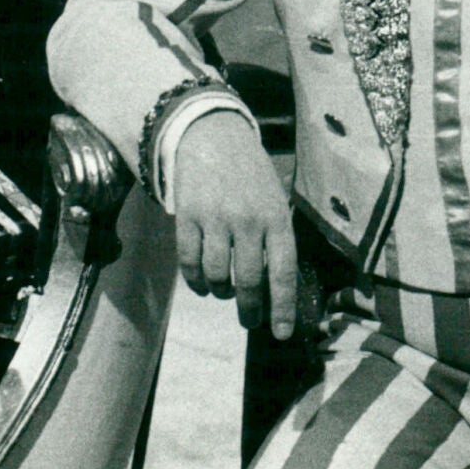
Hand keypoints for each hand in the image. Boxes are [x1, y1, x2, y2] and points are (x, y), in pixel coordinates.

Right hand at [171, 110, 295, 337]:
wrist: (211, 134)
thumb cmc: (249, 174)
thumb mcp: (274, 200)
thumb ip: (275, 239)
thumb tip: (273, 290)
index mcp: (276, 219)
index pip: (282, 274)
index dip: (282, 309)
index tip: (281, 335)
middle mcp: (248, 221)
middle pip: (247, 282)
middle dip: (249, 310)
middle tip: (249, 320)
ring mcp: (215, 218)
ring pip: (216, 276)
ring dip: (220, 292)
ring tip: (223, 292)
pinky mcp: (187, 216)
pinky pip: (189, 262)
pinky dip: (195, 281)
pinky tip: (201, 284)